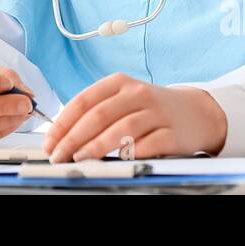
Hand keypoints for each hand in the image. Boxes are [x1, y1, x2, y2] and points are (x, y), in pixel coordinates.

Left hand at [42, 72, 226, 162]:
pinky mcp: (171, 133)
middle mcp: (137, 94)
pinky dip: (127, 155)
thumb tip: (61, 136)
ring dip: (96, 147)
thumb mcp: (122, 99)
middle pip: (98, 116)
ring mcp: (156, 113)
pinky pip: (146, 146)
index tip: (49, 142)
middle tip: (58, 156)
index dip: (63, 124)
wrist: (195, 112)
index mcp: (118, 83)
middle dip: (73, 139)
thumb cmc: (149, 108)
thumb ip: (95, 111)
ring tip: (79, 160)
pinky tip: (114, 162)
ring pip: (120, 130)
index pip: (83, 101)